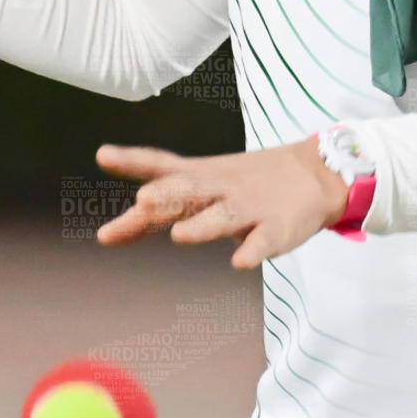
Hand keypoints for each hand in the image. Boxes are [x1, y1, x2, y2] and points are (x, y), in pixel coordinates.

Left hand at [91, 138, 351, 269]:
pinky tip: (240, 261)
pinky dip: (252, 251)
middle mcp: (221, 189)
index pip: (162, 167)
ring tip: (181, 236)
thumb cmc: (241, 186)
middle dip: (167, 197)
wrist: (313, 175)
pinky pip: (263, 241)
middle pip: (190, 191)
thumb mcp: (198, 190)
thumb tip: (107, 234)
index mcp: (200, 177)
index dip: (132, 161)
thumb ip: (154, 215)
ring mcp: (249, 208)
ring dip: (201, 226)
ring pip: (222, 218)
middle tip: (143, 202)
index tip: (103, 155)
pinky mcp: (276, 229)